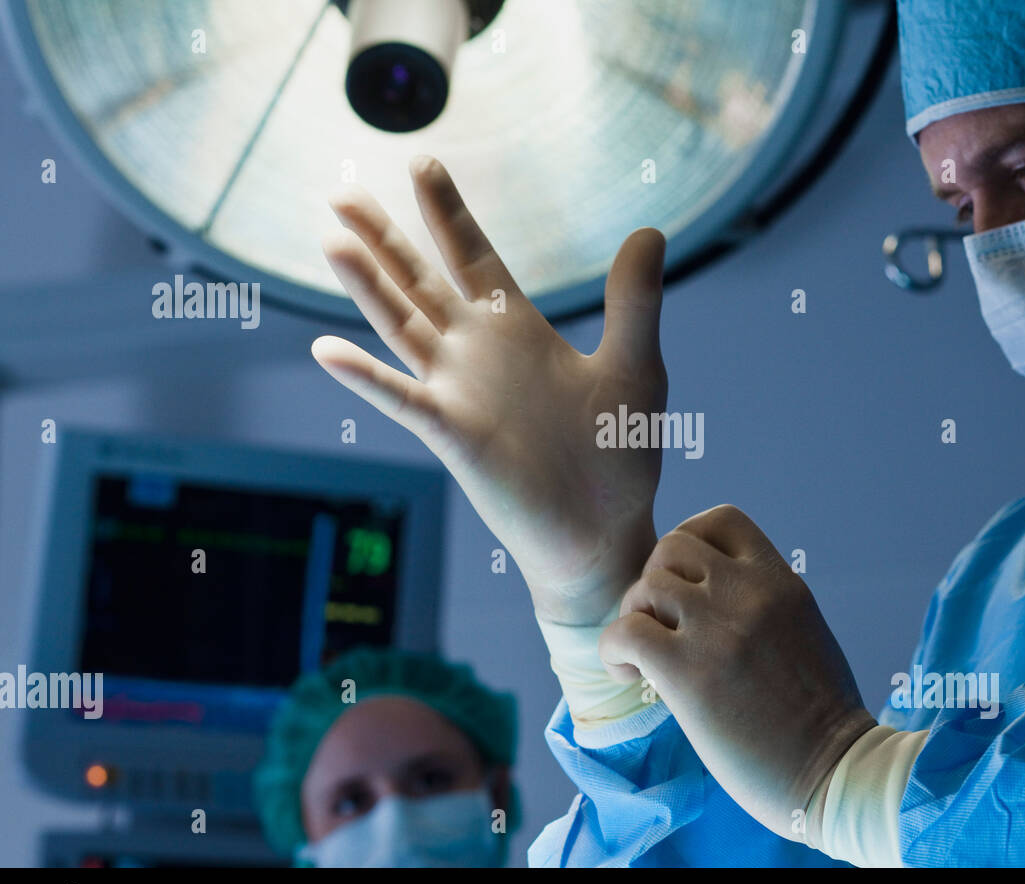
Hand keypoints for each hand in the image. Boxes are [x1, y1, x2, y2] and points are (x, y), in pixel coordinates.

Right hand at [313, 157, 666, 624]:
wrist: (605, 531)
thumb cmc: (619, 455)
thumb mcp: (635, 365)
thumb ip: (634, 301)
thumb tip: (650, 231)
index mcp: (519, 331)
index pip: (473, 257)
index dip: (447, 213)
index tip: (422, 164)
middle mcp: (478, 354)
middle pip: (419, 282)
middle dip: (384, 237)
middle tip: (341, 190)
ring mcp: (458, 392)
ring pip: (401, 326)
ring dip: (367, 286)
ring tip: (332, 240)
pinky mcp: (453, 435)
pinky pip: (401, 399)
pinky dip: (365, 377)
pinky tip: (327, 349)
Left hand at [599, 505, 876, 838]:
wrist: (835, 772)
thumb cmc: (820, 719)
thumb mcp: (803, 632)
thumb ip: (762, 604)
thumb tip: (712, 599)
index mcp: (780, 581)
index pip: (720, 520)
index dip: (689, 543)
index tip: (687, 586)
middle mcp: (749, 593)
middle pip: (671, 547)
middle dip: (656, 582)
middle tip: (661, 626)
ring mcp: (718, 629)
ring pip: (645, 585)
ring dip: (634, 617)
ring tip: (645, 657)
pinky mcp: (687, 671)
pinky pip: (623, 632)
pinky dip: (614, 652)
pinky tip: (632, 678)